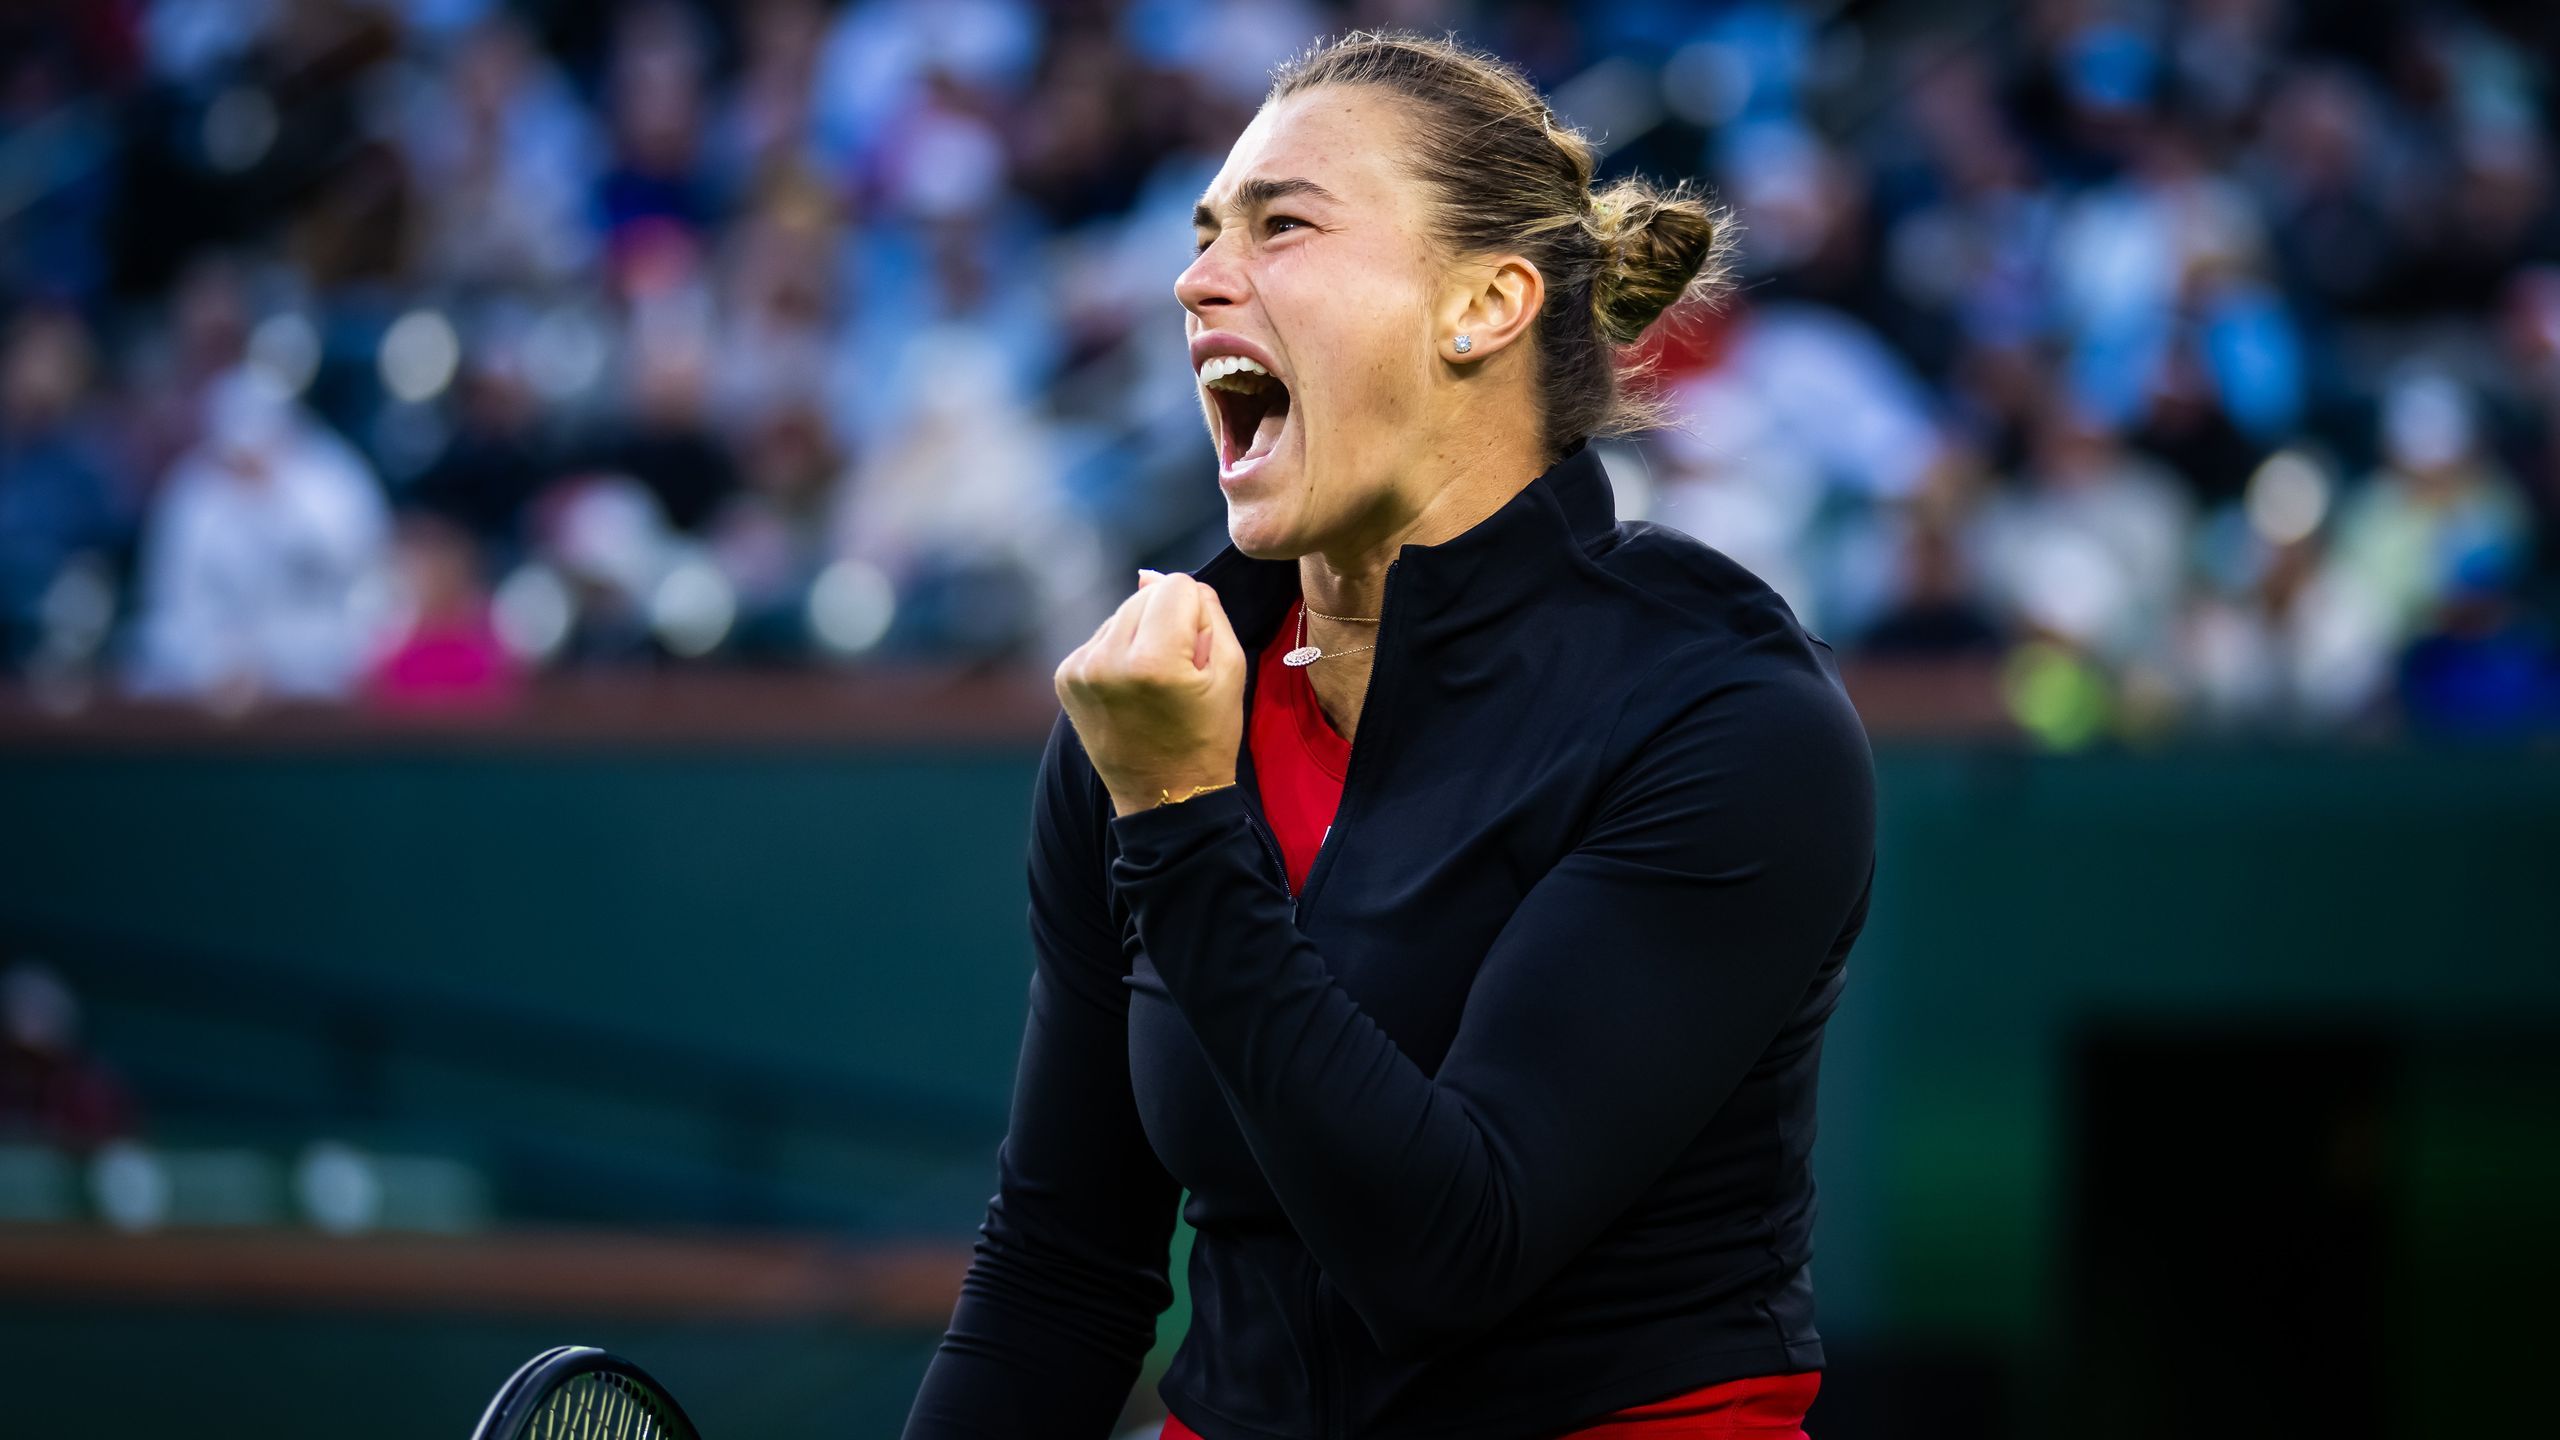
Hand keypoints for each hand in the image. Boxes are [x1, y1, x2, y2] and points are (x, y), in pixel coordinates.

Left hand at [1056, 568, 1247, 816]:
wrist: (1164, 796)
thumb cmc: (1207, 736)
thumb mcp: (1230, 671)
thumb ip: (1206, 611)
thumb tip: (1154, 576)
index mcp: (1153, 660)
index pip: (1177, 585)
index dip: (1197, 614)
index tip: (1198, 654)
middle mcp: (1107, 660)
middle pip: (1145, 595)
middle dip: (1166, 621)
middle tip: (1176, 673)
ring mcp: (1080, 669)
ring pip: (1121, 613)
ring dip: (1140, 635)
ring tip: (1152, 683)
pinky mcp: (1065, 676)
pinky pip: (1101, 637)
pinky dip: (1119, 652)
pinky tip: (1130, 688)